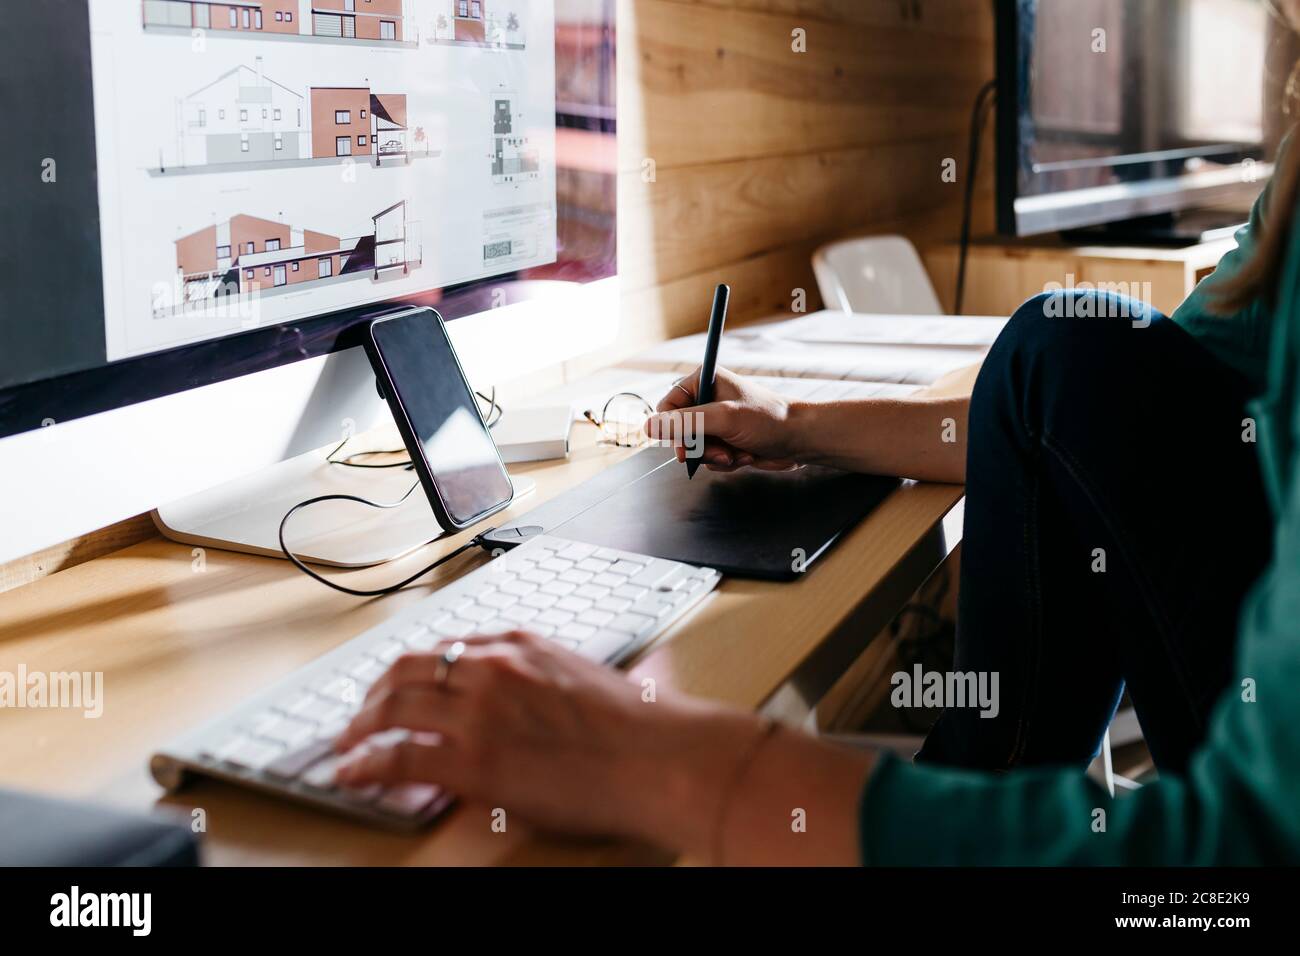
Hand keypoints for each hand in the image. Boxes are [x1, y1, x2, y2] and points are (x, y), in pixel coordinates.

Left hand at [333, 631, 757, 843]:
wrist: (656, 757)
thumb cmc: (641, 727)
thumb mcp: (591, 678)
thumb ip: (555, 678)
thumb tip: (571, 689)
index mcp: (520, 645)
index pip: (449, 647)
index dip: (418, 670)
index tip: (406, 684)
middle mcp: (491, 667)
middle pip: (410, 667)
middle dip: (377, 690)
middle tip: (363, 711)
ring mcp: (478, 711)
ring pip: (394, 705)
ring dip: (361, 725)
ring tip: (347, 742)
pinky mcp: (471, 758)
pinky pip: (398, 756)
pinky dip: (365, 764)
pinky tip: (352, 772)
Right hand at [644, 367, 803, 471]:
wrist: (800, 440)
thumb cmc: (769, 420)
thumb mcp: (724, 418)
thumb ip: (685, 422)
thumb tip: (649, 426)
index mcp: (704, 382)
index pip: (668, 406)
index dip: (671, 428)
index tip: (683, 445)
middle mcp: (708, 400)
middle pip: (680, 431)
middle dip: (699, 447)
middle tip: (717, 452)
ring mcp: (717, 423)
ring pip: (695, 448)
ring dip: (714, 456)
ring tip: (736, 454)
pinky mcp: (726, 441)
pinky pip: (709, 458)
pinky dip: (725, 462)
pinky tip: (744, 456)